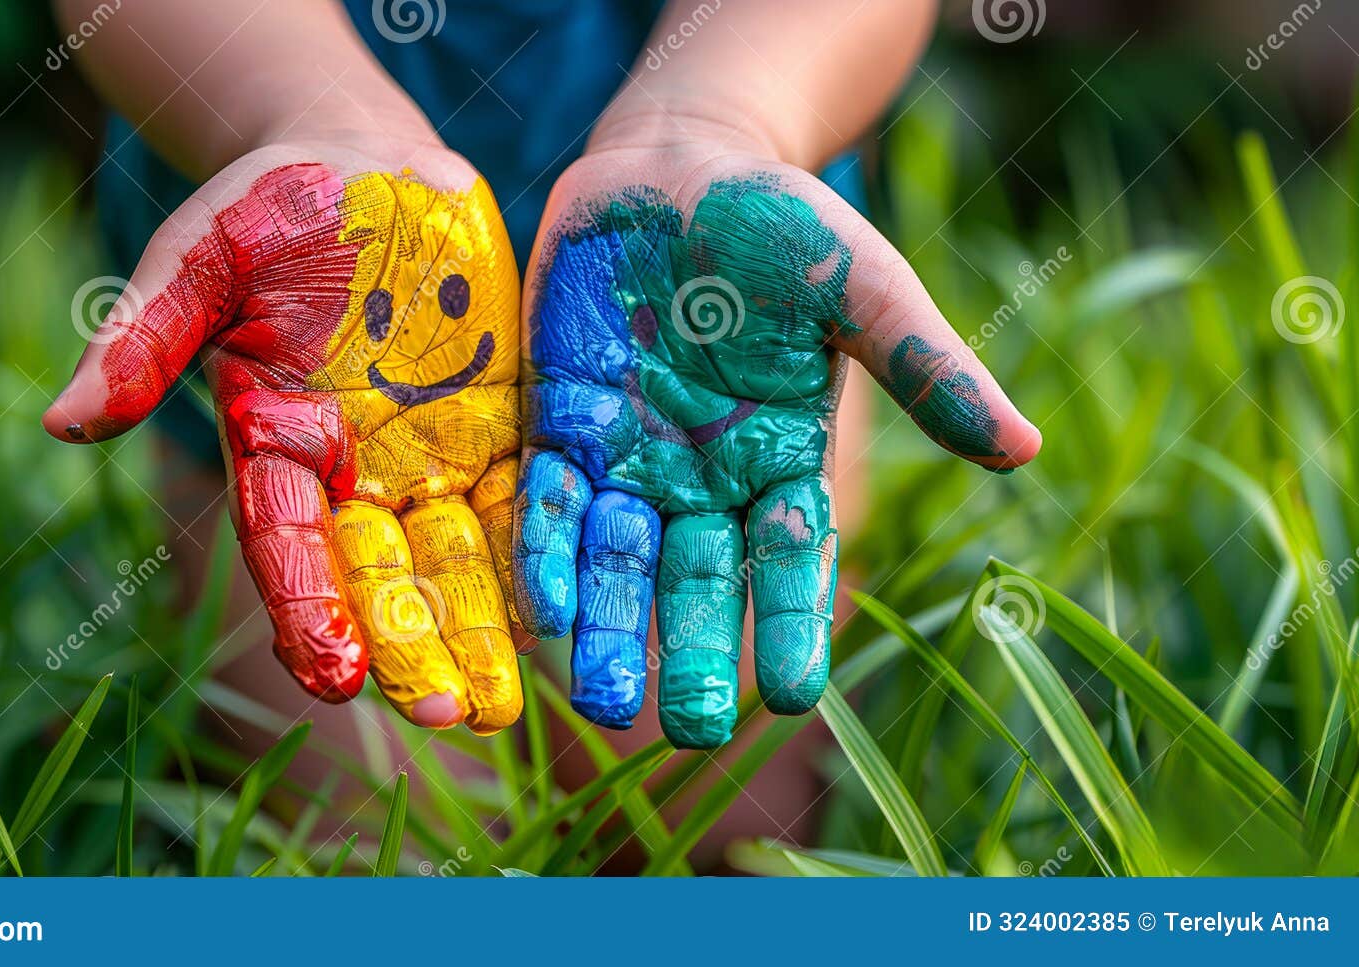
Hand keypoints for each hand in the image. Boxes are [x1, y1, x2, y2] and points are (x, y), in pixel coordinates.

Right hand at [44, 141, 524, 733]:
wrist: (371, 167)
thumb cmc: (271, 208)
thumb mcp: (200, 257)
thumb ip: (145, 337)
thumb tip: (62, 422)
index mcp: (279, 444)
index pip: (290, 543)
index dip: (311, 607)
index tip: (336, 675)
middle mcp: (358, 471)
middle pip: (387, 576)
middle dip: (417, 647)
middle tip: (453, 716)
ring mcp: (433, 454)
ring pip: (461, 561)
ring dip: (484, 632)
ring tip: (510, 706)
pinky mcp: (500, 426)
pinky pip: (528, 500)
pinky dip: (544, 558)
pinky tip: (569, 619)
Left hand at [514, 144, 1040, 748]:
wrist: (672, 164)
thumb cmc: (779, 222)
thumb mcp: (859, 284)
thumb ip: (923, 363)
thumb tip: (1024, 447)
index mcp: (781, 458)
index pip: (792, 559)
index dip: (793, 624)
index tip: (793, 694)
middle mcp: (702, 477)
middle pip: (698, 582)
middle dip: (692, 653)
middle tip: (689, 732)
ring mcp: (627, 457)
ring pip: (617, 561)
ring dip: (609, 628)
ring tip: (598, 702)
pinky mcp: (560, 424)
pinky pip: (546, 500)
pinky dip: (544, 550)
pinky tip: (539, 606)